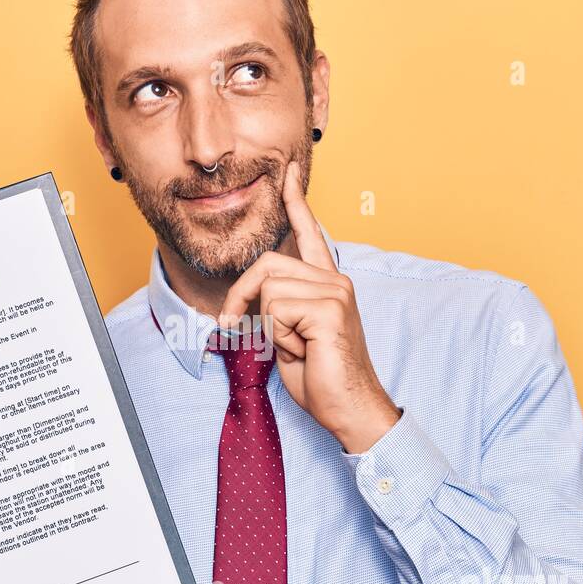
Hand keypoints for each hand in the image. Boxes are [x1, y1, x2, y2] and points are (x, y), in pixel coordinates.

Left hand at [218, 160, 400, 454]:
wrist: (350, 409)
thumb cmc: (321, 378)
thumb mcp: (288, 336)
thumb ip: (276, 308)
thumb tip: (249, 298)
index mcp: (327, 283)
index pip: (309, 233)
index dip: (295, 203)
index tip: (287, 174)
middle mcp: (335, 280)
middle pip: (267, 264)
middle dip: (240, 297)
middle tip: (232, 327)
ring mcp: (335, 292)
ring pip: (268, 289)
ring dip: (267, 326)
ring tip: (294, 348)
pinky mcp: (330, 309)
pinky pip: (276, 309)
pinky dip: (278, 336)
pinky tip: (302, 351)